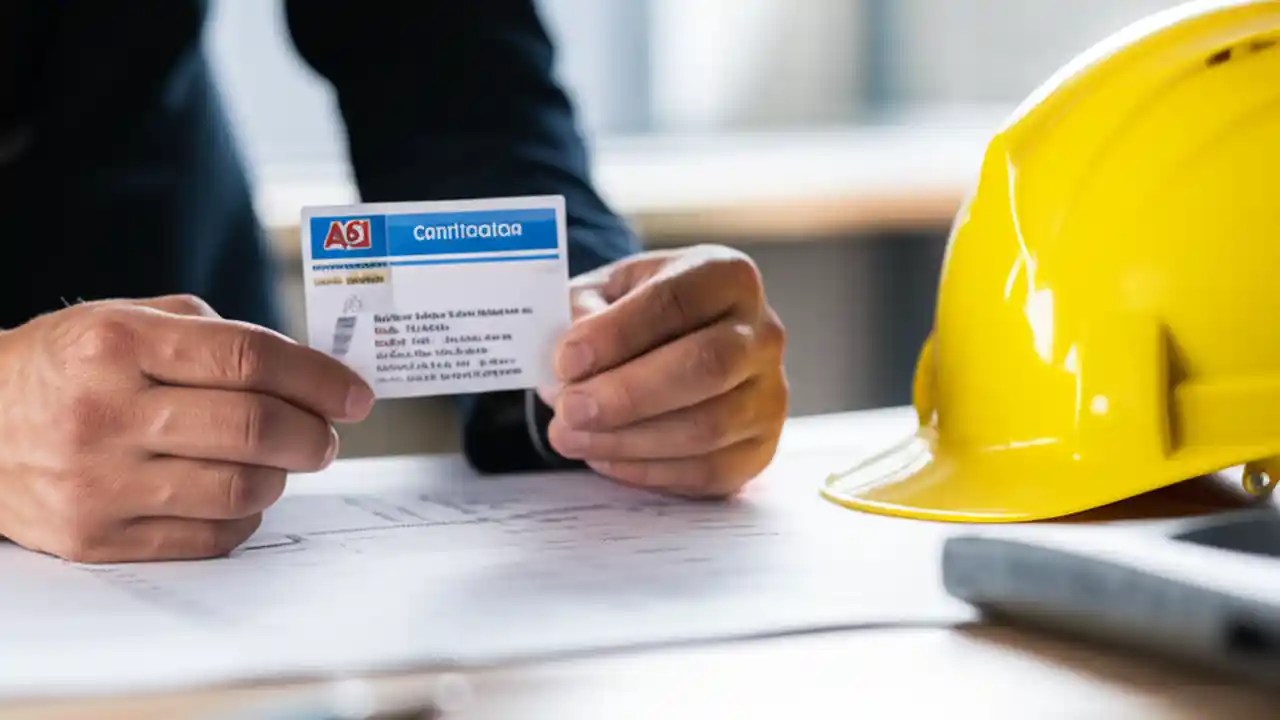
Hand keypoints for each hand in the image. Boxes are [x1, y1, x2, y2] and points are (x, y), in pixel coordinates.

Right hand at [0, 295, 373, 562]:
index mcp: (117, 343)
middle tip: (328, 434)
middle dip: (315, 434)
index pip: (248, 358)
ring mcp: (99, 484)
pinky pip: (212, 537)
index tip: (356, 394)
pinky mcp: (98, 540)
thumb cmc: (67, 367)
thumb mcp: (124, 319)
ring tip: (279, 460)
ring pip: (242, 489)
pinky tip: (238, 492)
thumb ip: (214, 335)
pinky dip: (246, 515)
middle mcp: (105, 414)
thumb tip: (308, 371)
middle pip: (254, 428)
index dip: (318, 378)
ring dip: (283, 475)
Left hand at [543, 245, 787, 497]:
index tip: (567, 360)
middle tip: (570, 408)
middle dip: (629, 394)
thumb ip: (583, 314)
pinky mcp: (759, 448)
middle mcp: (761, 334)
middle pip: (707, 366)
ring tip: (570, 436)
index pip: (677, 300)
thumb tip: (571, 365)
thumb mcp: (605, 292)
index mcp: (726, 277)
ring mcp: (768, 395)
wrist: (676, 345)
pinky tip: (603, 457)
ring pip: (706, 427)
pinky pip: (707, 471)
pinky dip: (647, 471)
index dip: (618, 333)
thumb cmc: (639, 315)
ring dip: (628, 440)